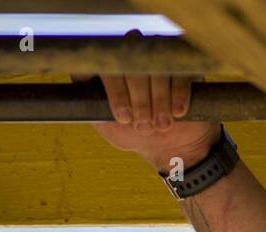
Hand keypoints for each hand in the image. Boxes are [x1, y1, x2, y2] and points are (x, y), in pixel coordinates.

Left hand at [74, 32, 220, 174]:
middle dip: (138, 98)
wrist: (167, 144)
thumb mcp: (106, 125)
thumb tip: (82, 94)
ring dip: (158, 98)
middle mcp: (129, 54)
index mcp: (106, 69)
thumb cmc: (131, 133)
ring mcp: (157, 54)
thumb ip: (92, 107)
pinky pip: (180, 69)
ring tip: (161, 125)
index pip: (101, 65)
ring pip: (156, 65)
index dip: (114, 89)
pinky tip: (177, 112)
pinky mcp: (182, 61)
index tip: (122, 117)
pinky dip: (178, 92)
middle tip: (143, 125)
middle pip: (131, 62)